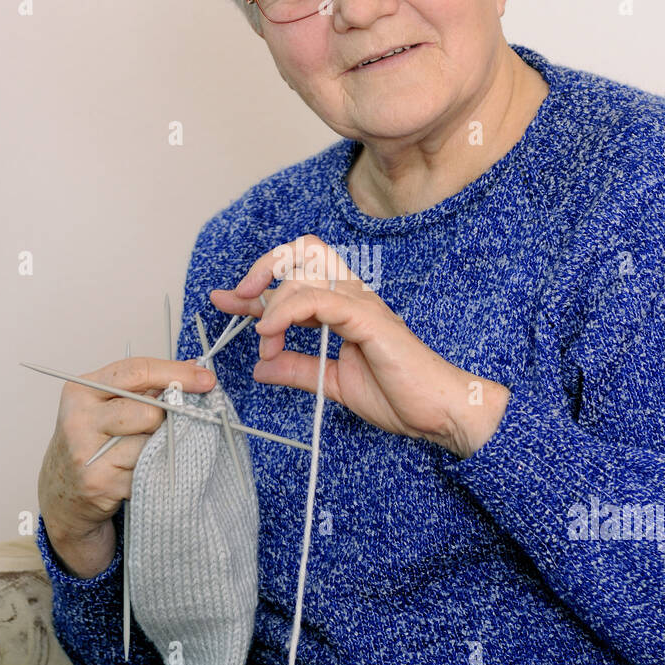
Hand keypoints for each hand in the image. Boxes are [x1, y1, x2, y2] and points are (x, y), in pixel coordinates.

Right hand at [38, 355, 216, 576]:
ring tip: (138, 454)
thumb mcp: (107, 406)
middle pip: (148, 411)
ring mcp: (88, 453)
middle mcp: (79, 419)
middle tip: (159, 429)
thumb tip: (195, 368)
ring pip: (150, 444)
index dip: (177, 373)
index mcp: (82, 390)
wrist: (62, 494)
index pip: (137, 371)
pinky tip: (134, 473)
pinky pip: (147, 471)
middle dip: (164, 420)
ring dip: (156, 449)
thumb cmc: (93, 443)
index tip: (206, 379)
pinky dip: (151, 472)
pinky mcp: (101, 484)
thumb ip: (145, 387)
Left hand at [208, 235, 509, 456]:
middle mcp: (353, 297)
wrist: (439, 412)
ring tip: (265, 341)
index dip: (256, 284)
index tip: (225, 299)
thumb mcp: (333, 385)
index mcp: (345, 308)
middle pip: (302, 252)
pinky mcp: (368, 318)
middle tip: (237, 300)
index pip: (295, 278)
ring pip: (305, 273)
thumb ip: (299, 371)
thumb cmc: (400, 395)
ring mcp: (362, 304)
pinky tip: (273, 333)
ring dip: (272, 304)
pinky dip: (287, 313)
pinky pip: (319, 299)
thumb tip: (261, 366)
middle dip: (262, 268)